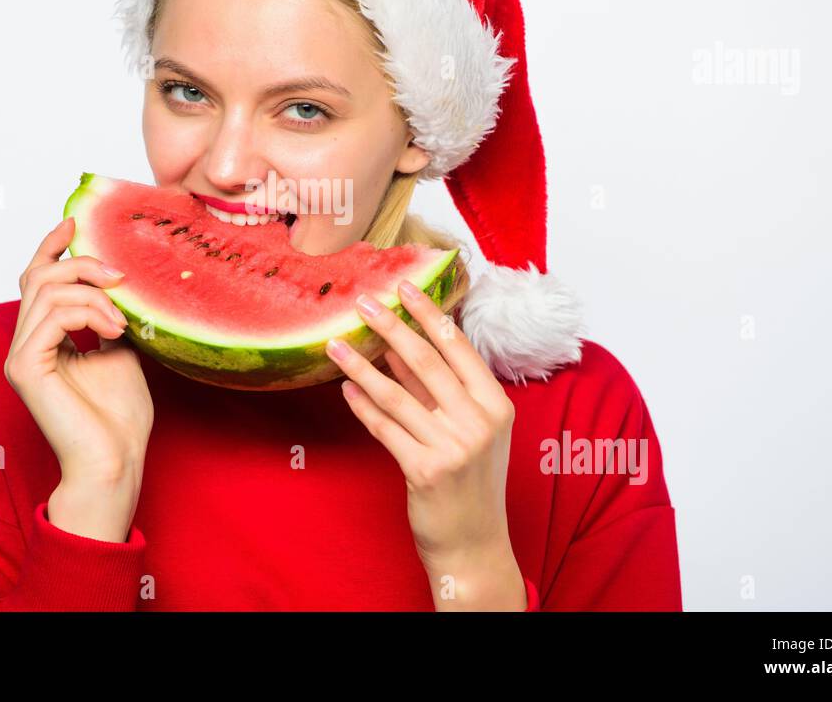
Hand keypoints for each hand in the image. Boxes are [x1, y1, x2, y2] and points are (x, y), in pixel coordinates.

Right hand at [4, 216, 153, 512]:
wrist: (115, 460)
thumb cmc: (119, 417)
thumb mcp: (120, 350)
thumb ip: (107, 316)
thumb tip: (117, 281)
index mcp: (44, 339)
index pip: (37, 280)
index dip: (51, 247)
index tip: (75, 223)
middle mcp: (26, 344)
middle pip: (40, 276)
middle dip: (83, 265)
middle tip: (121, 276)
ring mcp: (21, 355)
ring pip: (47, 291)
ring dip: (93, 295)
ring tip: (122, 321)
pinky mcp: (25, 367)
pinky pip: (51, 316)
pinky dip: (87, 313)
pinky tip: (112, 332)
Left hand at [326, 279, 516, 574]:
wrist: (474, 544)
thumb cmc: (471, 483)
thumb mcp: (472, 432)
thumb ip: (441, 392)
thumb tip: (402, 346)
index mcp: (496, 405)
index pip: (458, 348)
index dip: (429, 314)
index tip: (405, 287)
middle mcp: (479, 422)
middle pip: (426, 362)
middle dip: (391, 327)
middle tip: (363, 302)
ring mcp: (453, 447)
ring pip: (397, 394)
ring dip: (362, 365)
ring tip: (335, 344)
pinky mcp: (425, 470)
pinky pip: (385, 428)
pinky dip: (362, 405)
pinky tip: (344, 388)